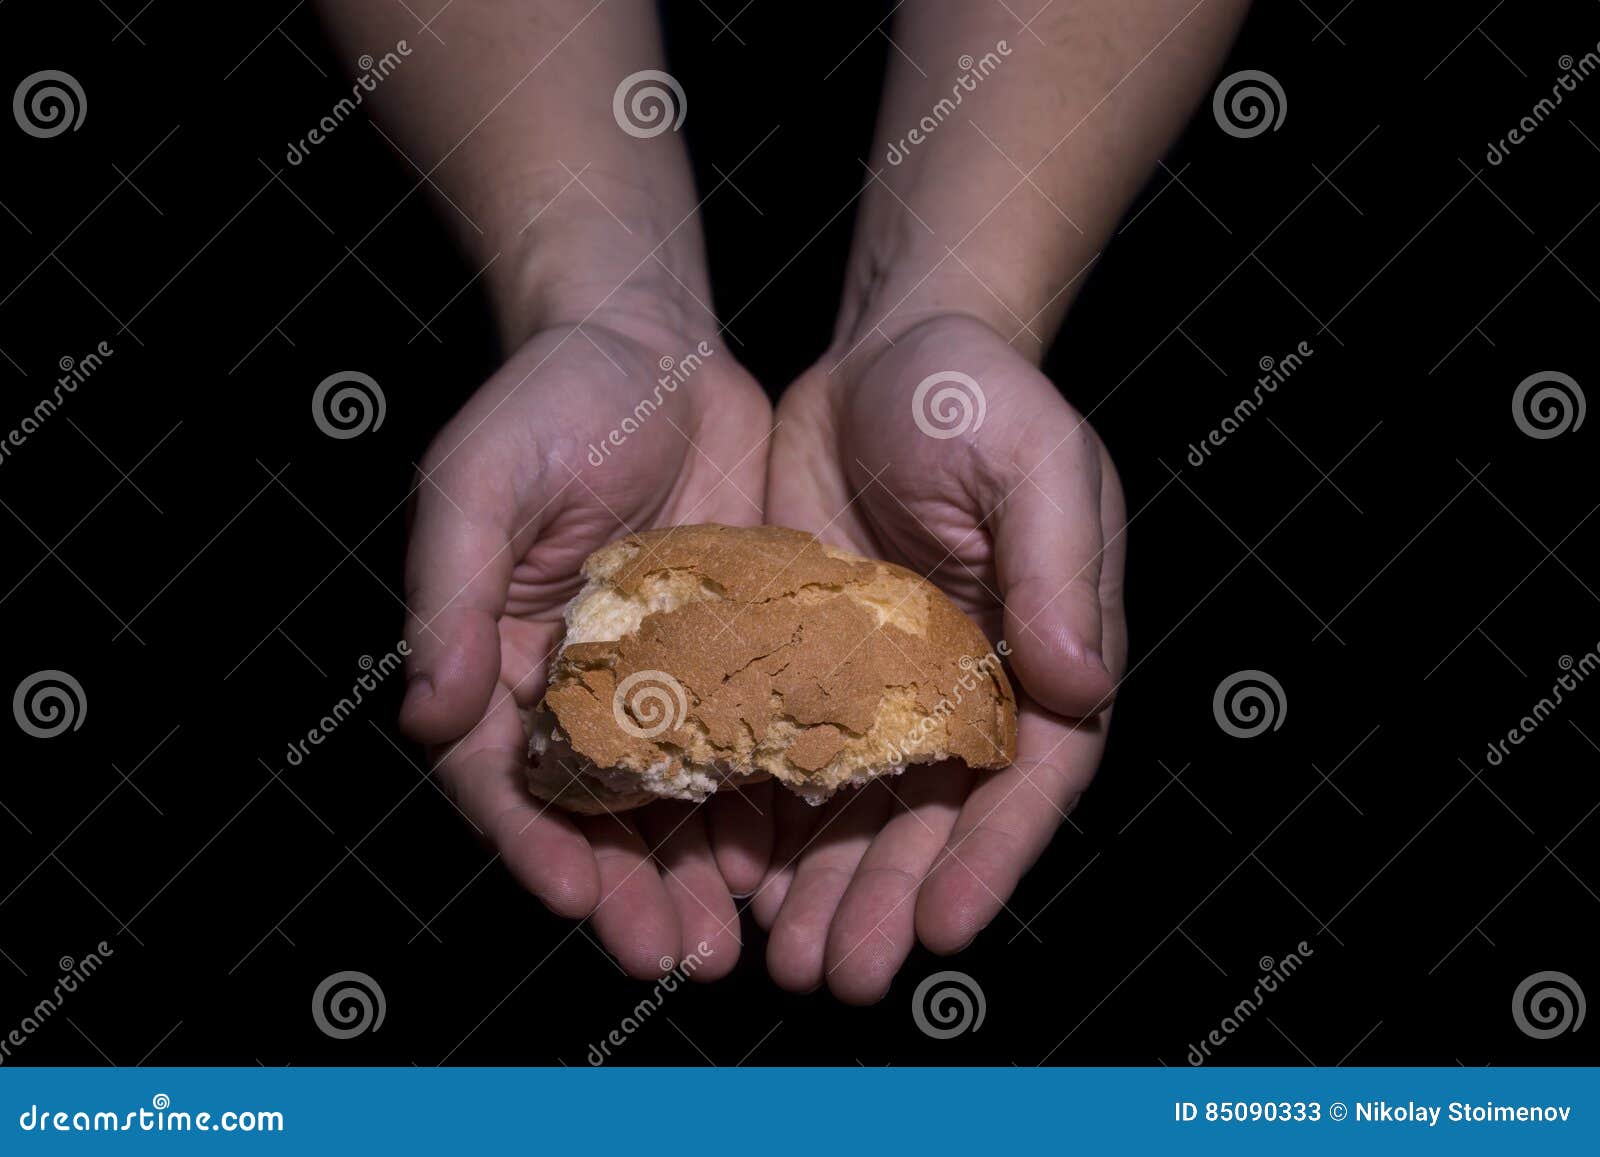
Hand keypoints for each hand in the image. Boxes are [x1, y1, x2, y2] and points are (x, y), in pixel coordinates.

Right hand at [399, 296, 773, 980]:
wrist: (653, 346)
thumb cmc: (548, 400)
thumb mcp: (479, 483)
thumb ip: (448, 597)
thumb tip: (426, 716)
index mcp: (501, 658)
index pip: (506, 778)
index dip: (535, 846)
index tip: (578, 902)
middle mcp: (581, 686)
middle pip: (598, 814)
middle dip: (631, 891)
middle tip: (676, 957)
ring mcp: (665, 676)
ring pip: (679, 801)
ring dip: (699, 874)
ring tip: (733, 941)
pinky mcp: (737, 651)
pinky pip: (749, 742)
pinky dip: (764, 804)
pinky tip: (790, 856)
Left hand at [759, 312, 1127, 1001]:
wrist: (889, 349)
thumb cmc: (981, 396)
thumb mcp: (1035, 462)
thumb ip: (1058, 570)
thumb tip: (1077, 684)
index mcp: (1038, 655)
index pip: (1025, 782)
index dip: (987, 859)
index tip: (940, 931)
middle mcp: (963, 686)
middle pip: (931, 818)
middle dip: (886, 899)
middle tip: (837, 975)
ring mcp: (882, 679)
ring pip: (857, 807)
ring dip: (824, 885)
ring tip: (783, 957)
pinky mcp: (809, 656)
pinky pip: (789, 753)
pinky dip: (767, 817)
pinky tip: (735, 874)